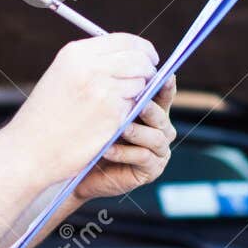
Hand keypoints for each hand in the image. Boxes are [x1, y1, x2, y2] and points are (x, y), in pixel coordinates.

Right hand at [6, 33, 160, 184]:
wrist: (28, 151)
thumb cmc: (43, 117)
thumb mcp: (60, 77)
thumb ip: (91, 64)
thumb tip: (127, 59)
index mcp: (76, 54)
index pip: (125, 40)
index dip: (143, 49)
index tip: (149, 59)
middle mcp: (91, 67)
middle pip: (139, 59)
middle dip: (148, 70)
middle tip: (148, 81)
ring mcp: (104, 91)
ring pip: (141, 83)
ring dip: (139, 93)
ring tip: (120, 106)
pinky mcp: (113, 115)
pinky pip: (136, 107)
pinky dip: (131, 112)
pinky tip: (114, 121)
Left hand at [74, 74, 176, 200]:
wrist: (81, 170)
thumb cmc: (93, 137)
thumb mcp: (105, 115)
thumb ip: (118, 100)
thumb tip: (119, 79)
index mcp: (153, 114)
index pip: (164, 97)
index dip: (166, 87)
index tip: (166, 76)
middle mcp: (162, 132)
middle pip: (162, 118)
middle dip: (151, 110)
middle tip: (140, 104)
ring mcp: (159, 153)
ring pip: (156, 138)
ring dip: (137, 132)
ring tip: (121, 128)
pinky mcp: (152, 171)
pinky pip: (142, 158)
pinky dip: (124, 153)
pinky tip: (108, 149)